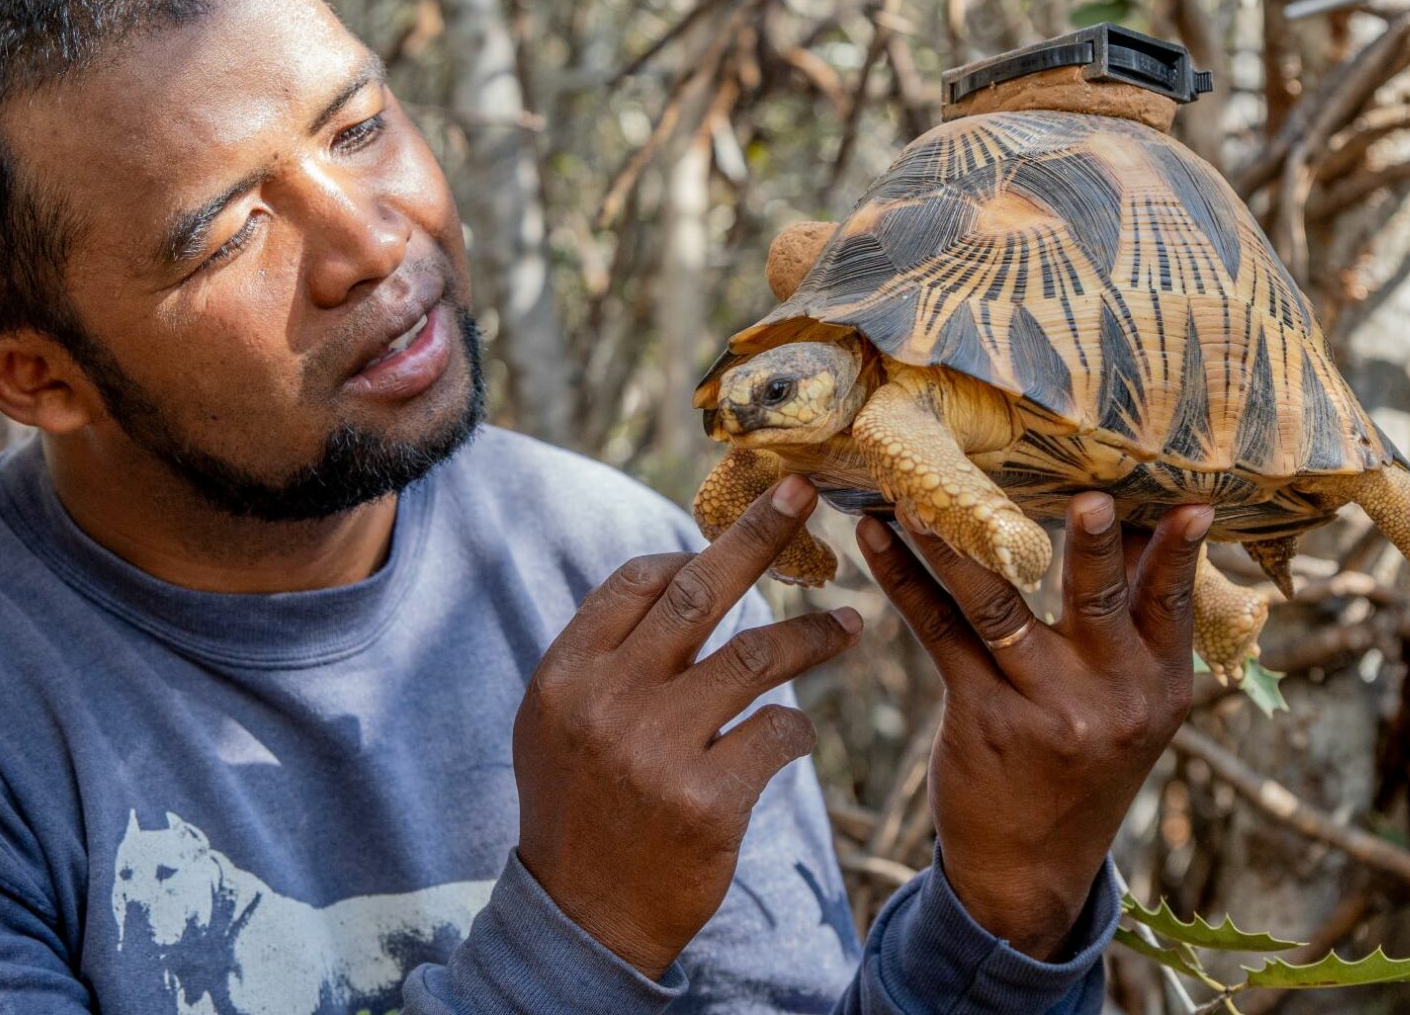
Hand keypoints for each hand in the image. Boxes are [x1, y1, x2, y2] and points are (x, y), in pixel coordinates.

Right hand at [514, 476, 860, 978]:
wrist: (585, 917)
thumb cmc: (580, 807)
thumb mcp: (559, 722)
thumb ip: (606, 653)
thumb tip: (676, 573)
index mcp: (567, 673)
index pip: (639, 582)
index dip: (694, 555)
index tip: (735, 539)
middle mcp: (608, 701)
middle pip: (700, 594)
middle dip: (759, 535)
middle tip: (807, 492)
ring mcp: (657, 749)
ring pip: (755, 657)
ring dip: (812, 634)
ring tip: (851, 623)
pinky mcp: (708, 799)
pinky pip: (778, 731)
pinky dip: (798, 724)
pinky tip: (799, 731)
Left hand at [857, 492, 1202, 959]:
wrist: (1031, 868)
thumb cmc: (1081, 761)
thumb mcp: (1132, 707)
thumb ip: (1133, 629)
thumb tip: (1127, 517)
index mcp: (1160, 683)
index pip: (1173, 602)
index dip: (1181, 549)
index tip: (1188, 498)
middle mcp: (1110, 695)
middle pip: (1097, 600)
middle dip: (1093, 545)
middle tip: (1086, 493)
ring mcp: (1044, 708)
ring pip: (999, 606)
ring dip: (956, 543)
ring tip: (922, 491)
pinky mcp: (980, 716)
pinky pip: (939, 631)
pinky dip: (904, 578)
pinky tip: (877, 538)